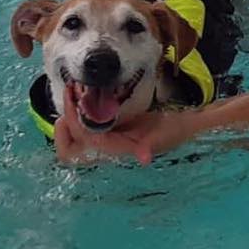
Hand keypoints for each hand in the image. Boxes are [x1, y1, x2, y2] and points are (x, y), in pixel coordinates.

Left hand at [54, 83, 200, 165]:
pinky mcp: (113, 130)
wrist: (184, 126)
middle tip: (68, 96)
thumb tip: (144, 157)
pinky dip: (82, 112)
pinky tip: (84, 95)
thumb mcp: (162, 137)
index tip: (73, 98)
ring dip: (72, 116)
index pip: (86, 139)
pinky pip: (89, 125)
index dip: (75, 122)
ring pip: (78, 137)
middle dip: (64, 126)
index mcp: (117, 150)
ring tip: (73, 91)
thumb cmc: (174, 132)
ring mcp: (109, 139)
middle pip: (72, 150)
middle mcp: (108, 148)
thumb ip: (150, 147)